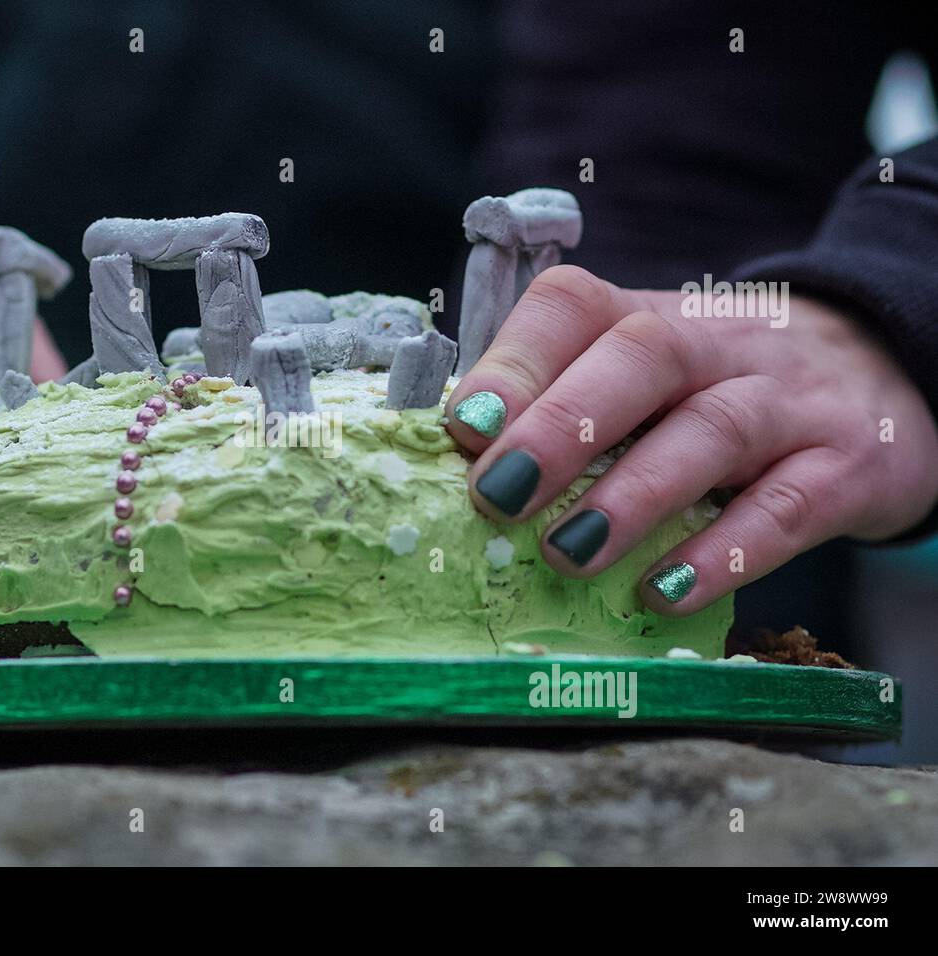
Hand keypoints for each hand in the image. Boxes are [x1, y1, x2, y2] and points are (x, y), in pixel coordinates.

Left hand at [444, 265, 937, 614]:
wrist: (882, 376)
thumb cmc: (718, 389)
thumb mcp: (644, 377)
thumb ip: (564, 404)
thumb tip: (461, 464)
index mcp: (647, 315)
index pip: (575, 307)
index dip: (514, 363)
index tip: (462, 426)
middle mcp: (720, 344)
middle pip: (643, 356)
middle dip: (561, 425)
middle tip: (498, 493)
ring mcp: (789, 401)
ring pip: (713, 429)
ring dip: (632, 494)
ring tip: (569, 553)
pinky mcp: (846, 467)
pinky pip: (787, 507)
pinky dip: (723, 552)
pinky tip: (665, 593)